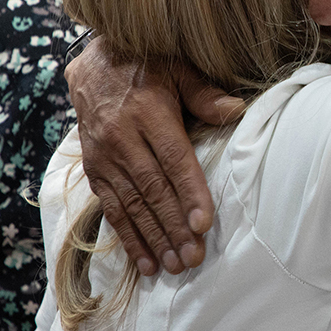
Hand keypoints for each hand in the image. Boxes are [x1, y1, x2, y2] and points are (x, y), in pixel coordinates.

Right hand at [65, 36, 244, 274]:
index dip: (190, 192)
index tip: (204, 222)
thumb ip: (204, 93)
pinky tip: (145, 262)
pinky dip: (129, 238)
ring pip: (132, 205)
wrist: (93, 64)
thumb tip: (236, 110)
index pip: (173, 159)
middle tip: (194, 257)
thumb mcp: (179, 68)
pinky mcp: (95, 171)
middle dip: (174, 227)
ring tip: (174, 267)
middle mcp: (122, 138)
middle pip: (153, 189)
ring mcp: (104, 157)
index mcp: (148, 113)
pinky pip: (112, 209)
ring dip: (153, 239)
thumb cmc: (148, 65)